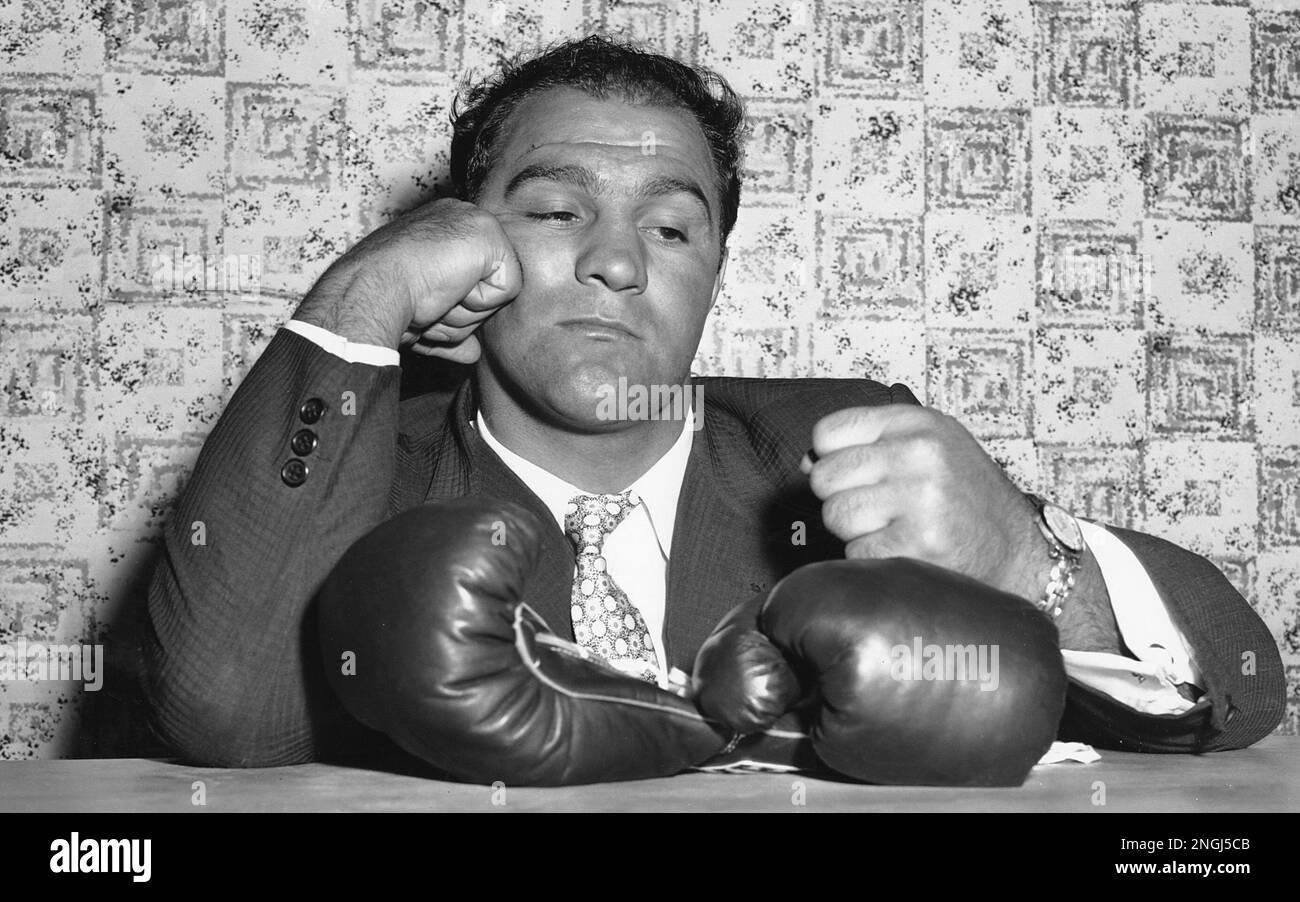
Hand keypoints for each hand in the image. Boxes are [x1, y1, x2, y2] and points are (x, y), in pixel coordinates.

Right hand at [294, 198, 522, 361]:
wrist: (372, 289)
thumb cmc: (382, 298)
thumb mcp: (422, 309)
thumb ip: (451, 323)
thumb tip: (473, 353)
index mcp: (441, 231)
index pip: (474, 278)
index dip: (452, 307)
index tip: (421, 302)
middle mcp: (460, 220)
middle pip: (488, 288)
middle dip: (461, 313)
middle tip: (427, 301)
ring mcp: (476, 223)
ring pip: (498, 293)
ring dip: (466, 311)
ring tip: (433, 295)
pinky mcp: (490, 237)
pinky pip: (508, 289)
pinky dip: (479, 303)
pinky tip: (448, 288)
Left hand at [801, 405, 1046, 600]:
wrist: (1019, 551)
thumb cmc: (967, 499)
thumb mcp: (931, 447)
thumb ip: (869, 444)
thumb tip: (807, 462)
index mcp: (920, 424)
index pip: (829, 431)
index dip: (831, 458)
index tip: (854, 474)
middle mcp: (920, 456)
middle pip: (825, 476)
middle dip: (841, 498)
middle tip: (876, 509)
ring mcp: (919, 501)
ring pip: (835, 515)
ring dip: (854, 531)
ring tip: (891, 529)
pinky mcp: (917, 545)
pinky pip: (854, 552)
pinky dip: (869, 558)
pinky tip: (901, 551)